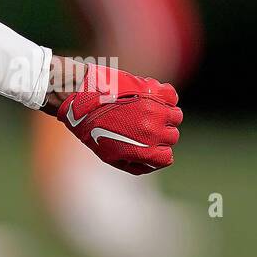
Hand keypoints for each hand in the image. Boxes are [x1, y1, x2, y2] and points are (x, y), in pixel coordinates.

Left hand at [56, 64, 181, 174]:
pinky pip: (171, 96)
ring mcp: (156, 111)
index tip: (148, 146)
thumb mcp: (109, 156)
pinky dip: (166, 97)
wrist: (81, 101)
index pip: (167, 158)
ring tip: (146, 112)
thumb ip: (133, 164)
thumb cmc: (92, 131)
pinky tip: (152, 99)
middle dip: (160, 135)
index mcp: (144, 151)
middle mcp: (154, 132)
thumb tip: (151, 164)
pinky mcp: (154, 91)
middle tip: (142, 128)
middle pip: (172, 137)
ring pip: (175, 116)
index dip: (158, 153)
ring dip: (165, 116)